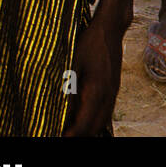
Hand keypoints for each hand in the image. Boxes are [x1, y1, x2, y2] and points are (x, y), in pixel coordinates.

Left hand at [63, 16, 125, 135]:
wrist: (111, 29)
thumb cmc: (88, 43)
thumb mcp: (71, 63)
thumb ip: (65, 87)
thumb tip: (51, 107)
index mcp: (96, 91)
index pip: (84, 125)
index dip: (71, 135)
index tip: (60, 137)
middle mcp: (108, 95)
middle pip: (95, 127)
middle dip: (80, 136)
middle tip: (63, 136)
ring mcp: (113, 92)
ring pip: (102, 121)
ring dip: (88, 130)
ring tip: (71, 133)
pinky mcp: (114, 88)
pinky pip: (106, 112)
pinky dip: (95, 122)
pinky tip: (84, 121)